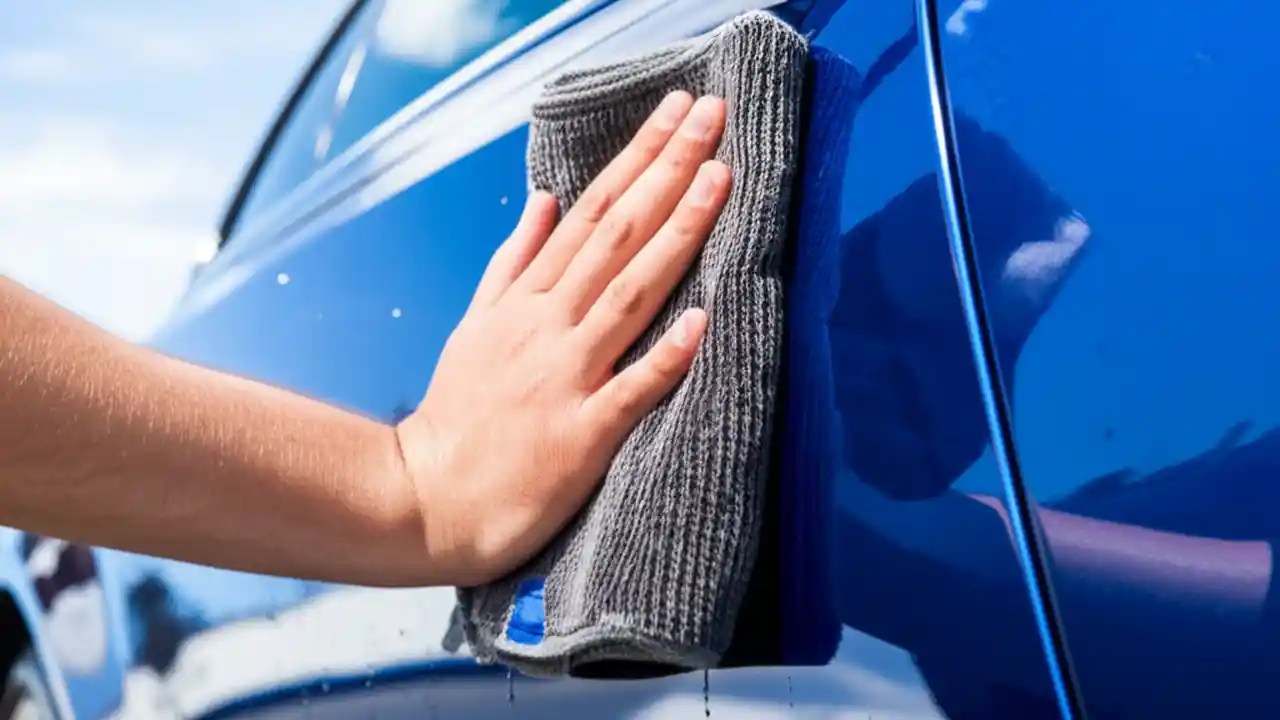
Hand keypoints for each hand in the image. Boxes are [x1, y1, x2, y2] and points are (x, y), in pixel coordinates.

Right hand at [398, 92, 730, 586]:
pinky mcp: (581, 436)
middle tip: (712, 115)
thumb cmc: (458, 415)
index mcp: (526, 299)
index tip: (676, 112)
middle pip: (616, 235)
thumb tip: (546, 198)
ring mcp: (565, 377)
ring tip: (718, 182)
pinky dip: (665, 355)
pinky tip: (703, 319)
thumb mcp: (475, 323)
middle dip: (668, 170)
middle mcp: (548, 325)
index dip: (638, 158)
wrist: (427, 500)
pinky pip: (630, 389)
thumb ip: (514, 261)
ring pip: (629, 294)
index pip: (592, 212)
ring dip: (676, 236)